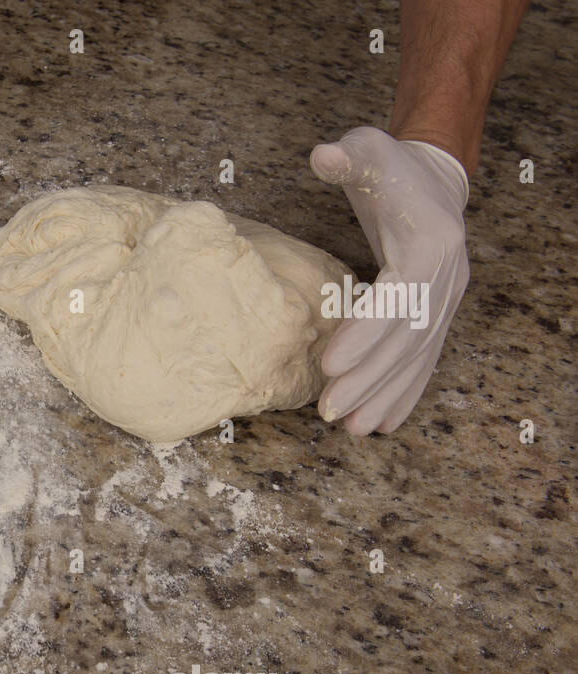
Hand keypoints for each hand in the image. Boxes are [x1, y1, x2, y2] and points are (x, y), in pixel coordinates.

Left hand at [309, 126, 469, 434]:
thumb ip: (347, 154)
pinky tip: (382, 423)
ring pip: (417, 357)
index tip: (329, 362)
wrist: (432, 179)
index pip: (398, 295)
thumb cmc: (391, 167)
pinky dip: (404, 393)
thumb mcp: (369, 147)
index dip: (365, 331)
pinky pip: (423, 360)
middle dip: (369, 378)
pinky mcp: (437, 314)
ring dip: (385, 396)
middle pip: (407, 337)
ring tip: (353, 429)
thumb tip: (324, 155)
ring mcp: (447, 300)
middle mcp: (447, 277)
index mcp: (431, 242)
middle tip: (330, 410)